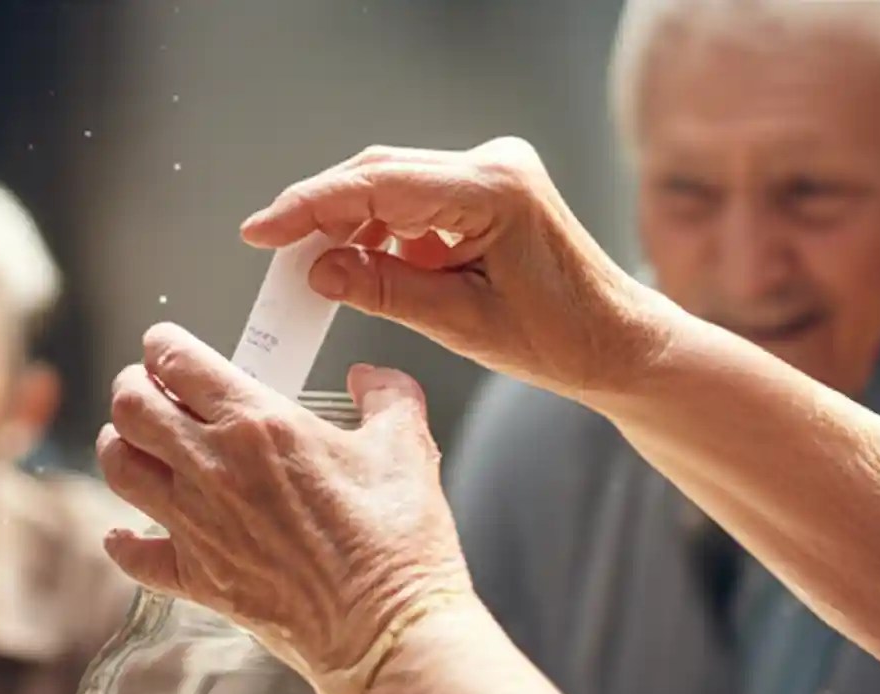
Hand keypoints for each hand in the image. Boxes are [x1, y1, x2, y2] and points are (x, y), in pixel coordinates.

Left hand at [98, 323, 471, 693]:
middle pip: (131, 408)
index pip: (178, 362)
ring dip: (119, 447)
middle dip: (132, 386)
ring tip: (134, 442)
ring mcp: (197, 525)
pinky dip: (124, 539)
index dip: (162, 345)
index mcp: (258, 423)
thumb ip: (386, 394)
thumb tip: (371, 379)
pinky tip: (128, 530)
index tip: (163, 345)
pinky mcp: (197, 578)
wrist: (386, 628)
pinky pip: (133, 553)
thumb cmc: (396, 539)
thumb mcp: (406, 444)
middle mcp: (213, 468)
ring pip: (119, 469)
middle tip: (148, 386)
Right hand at [240, 137, 672, 396]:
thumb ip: (385, 290)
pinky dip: (379, 228)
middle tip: (272, 249)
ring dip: (348, 222)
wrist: (617, 342)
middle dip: (321, 212)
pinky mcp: (488, 187)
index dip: (311, 206)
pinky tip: (360, 262)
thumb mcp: (462, 324)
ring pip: (391, 182)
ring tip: (310, 266)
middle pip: (379, 173)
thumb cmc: (562, 339)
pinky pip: (414, 198)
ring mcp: (492, 171)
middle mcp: (494, 166)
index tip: (261, 230)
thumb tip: (319, 269)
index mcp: (496, 190)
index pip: (380, 185)